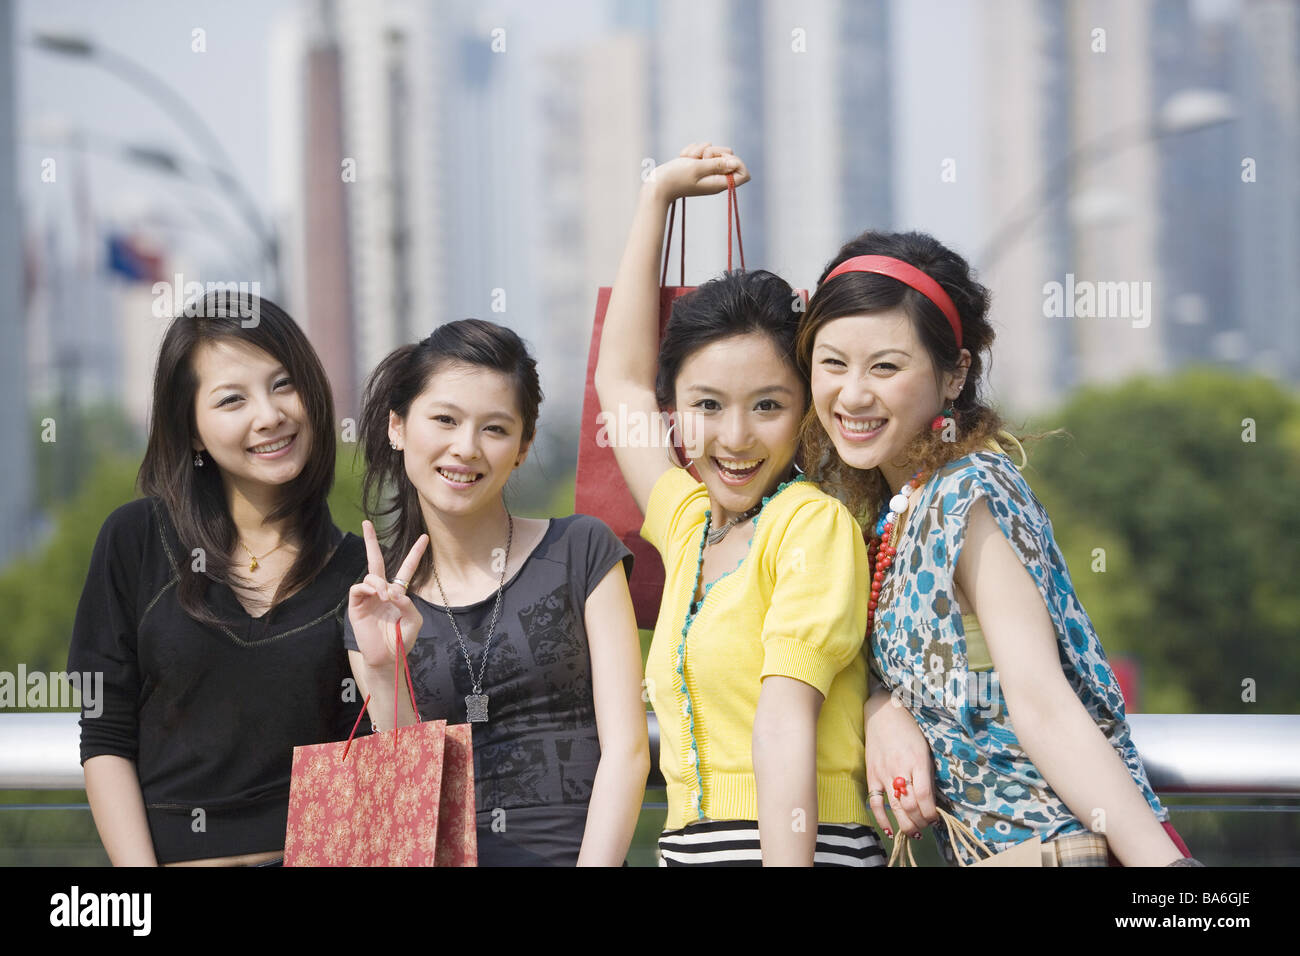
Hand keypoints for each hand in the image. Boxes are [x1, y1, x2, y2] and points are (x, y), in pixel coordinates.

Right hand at [348, 520, 427, 668]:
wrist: (387, 657)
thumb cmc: (401, 639)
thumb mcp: (414, 621)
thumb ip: (409, 605)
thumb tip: (396, 593)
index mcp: (397, 592)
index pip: (406, 568)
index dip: (415, 553)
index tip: (425, 537)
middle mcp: (381, 591)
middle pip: (376, 561)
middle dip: (371, 541)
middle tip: (366, 522)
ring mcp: (368, 597)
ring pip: (370, 576)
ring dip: (379, 583)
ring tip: (386, 597)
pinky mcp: (356, 605)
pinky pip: (358, 588)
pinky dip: (368, 588)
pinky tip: (376, 595)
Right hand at [646, 141, 749, 202]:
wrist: (657, 184)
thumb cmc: (676, 178)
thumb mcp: (697, 168)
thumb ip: (717, 164)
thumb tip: (735, 162)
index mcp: (719, 183)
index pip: (744, 173)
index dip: (736, 162)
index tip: (722, 159)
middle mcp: (715, 178)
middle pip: (729, 156)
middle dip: (715, 152)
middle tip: (702, 158)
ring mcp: (707, 172)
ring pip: (714, 151)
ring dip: (700, 150)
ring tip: (689, 159)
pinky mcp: (698, 165)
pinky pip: (702, 150)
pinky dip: (693, 151)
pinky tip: (684, 158)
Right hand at [865, 693, 938, 839]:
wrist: (882, 714)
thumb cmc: (909, 730)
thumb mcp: (925, 749)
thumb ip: (927, 774)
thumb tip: (930, 801)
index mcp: (917, 761)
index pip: (924, 796)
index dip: (931, 813)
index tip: (936, 819)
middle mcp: (900, 769)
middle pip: (910, 806)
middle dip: (921, 822)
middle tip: (926, 826)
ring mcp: (883, 773)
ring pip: (895, 808)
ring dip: (906, 825)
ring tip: (915, 833)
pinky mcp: (871, 776)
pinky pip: (875, 802)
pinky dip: (882, 819)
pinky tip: (890, 830)